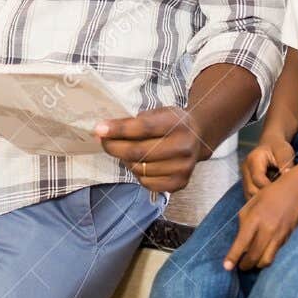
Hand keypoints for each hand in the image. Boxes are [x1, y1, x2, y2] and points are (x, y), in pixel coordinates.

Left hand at [94, 106, 210, 194]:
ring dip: (125, 160)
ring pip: (140, 168)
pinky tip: (139, 164)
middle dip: (114, 147)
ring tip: (126, 151)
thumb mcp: (156, 113)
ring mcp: (183, 167)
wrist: (197, 137)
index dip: (118, 129)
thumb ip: (132, 122)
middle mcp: (184, 146)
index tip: (99, 129)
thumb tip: (103, 132)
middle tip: (103, 142)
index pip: (142, 128)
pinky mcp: (180, 183)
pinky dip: (136, 173)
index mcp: (177, 123)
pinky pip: (147, 183)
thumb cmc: (170, 123)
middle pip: (139, 151)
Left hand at [224, 176, 297, 270]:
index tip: (226, 267)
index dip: (233, 256)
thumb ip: (244, 223)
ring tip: (252, 264)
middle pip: (255, 256)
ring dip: (258, 265)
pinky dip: (268, 258)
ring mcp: (279, 235)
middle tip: (241, 267)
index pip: (242, 242)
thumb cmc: (269, 196)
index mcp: (255, 218)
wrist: (295, 192)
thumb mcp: (250, 204)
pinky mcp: (288, 239)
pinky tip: (263, 256)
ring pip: (267, 260)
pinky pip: (276, 254)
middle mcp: (267, 229)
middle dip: (245, 265)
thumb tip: (241, 242)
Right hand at [241, 133, 295, 197]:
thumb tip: (287, 176)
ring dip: (263, 200)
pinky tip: (272, 198)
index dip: (270, 188)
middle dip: (266, 197)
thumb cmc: (278, 147)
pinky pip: (251, 196)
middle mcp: (245, 170)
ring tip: (277, 198)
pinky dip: (261, 200)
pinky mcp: (247, 184)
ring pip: (250, 196)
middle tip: (281, 198)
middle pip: (251, 190)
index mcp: (253, 160)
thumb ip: (285, 163)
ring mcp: (245, 178)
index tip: (283, 191)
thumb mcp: (284, 152)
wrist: (271, 144)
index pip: (258, 180)